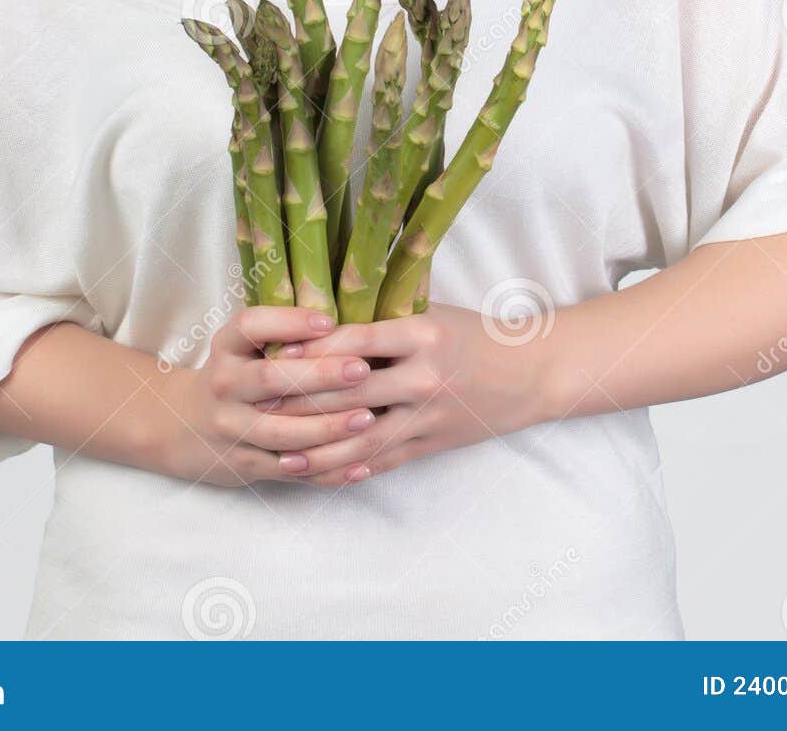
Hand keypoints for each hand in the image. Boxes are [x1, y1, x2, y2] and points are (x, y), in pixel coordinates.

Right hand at [165, 306, 378, 486]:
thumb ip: (281, 338)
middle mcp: (224, 384)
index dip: (289, 322)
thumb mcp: (242, 348)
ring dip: (327, 427)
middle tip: (362, 369)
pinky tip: (357, 465)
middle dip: (320, 375)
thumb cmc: (234, 377)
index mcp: (227, 348)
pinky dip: (325, 470)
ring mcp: (231, 427)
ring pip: (282, 431)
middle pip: (272, 379)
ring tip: (367, 418)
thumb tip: (345, 325)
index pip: (251, 326)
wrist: (182, 427)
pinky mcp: (243, 464)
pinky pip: (288, 470)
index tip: (329, 321)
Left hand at [258, 301, 551, 486]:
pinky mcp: (432, 444)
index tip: (272, 350)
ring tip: (281, 454)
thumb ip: (383, 317)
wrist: (528, 373)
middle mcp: (423, 377)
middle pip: (349, 395)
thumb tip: (320, 316)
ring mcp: (427, 416)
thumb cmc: (472, 334)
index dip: (311, 349)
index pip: (354, 341)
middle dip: (301, 403)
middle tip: (258, 405)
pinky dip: (349, 470)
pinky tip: (321, 474)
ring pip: (362, 438)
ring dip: (318, 450)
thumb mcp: (431, 312)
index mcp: (421, 335)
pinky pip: (383, 462)